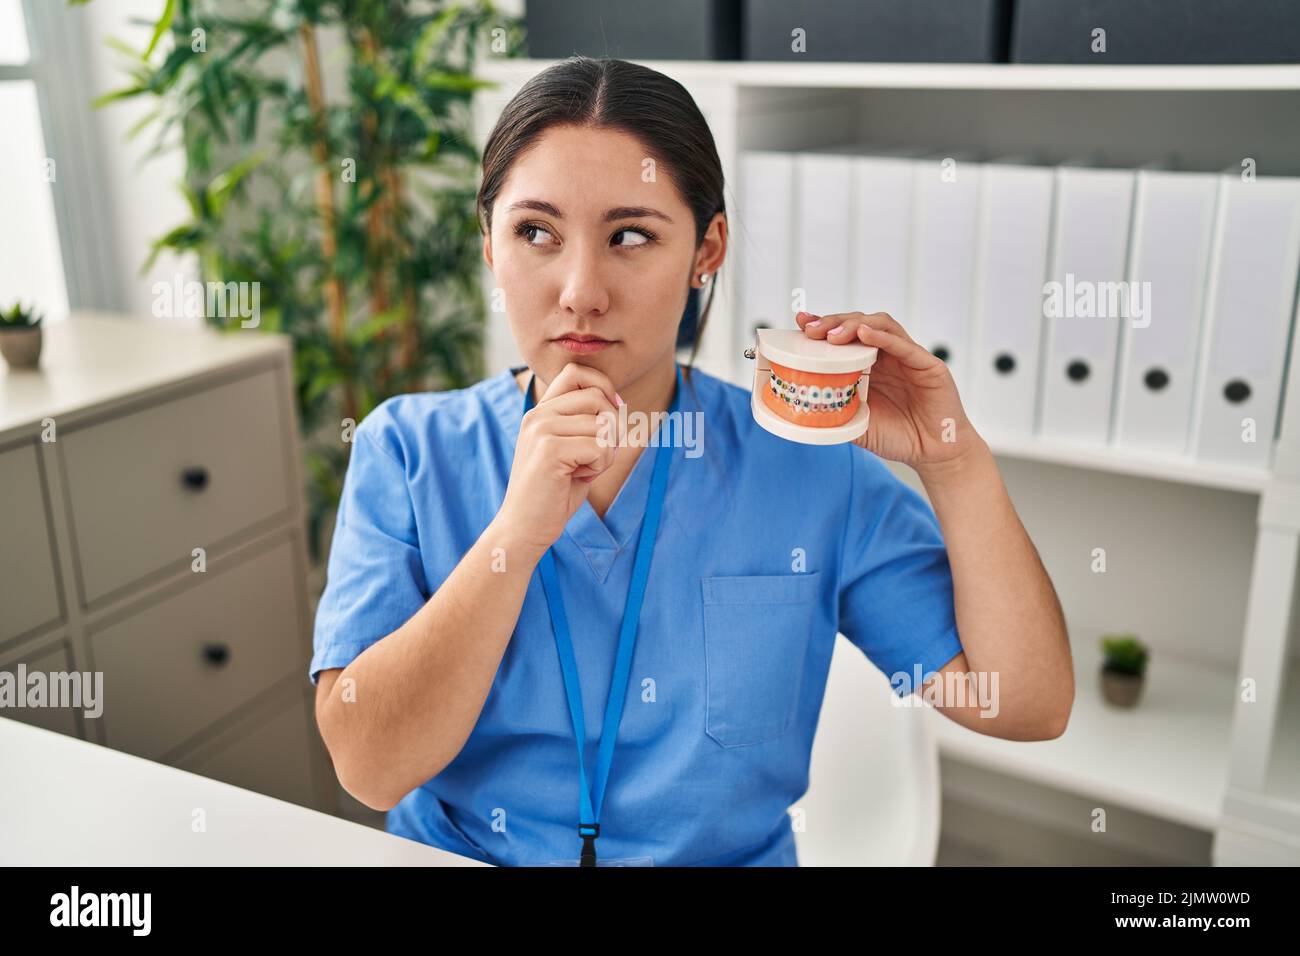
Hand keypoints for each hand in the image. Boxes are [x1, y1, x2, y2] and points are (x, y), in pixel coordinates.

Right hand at [498, 363, 620, 555]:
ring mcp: (541, 430)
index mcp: (541, 411)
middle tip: (597, 456)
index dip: (604, 388)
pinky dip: (601, 466)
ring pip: (603, 424)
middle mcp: (538, 414)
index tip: (612, 415)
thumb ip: (589, 426)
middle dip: (612, 427)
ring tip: (584, 469)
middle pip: (597, 397)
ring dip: (607, 452)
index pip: (577, 373)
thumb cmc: (553, 494)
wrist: (523, 528)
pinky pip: (601, 446)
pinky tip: (579, 478)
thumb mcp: (573, 451)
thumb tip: (620, 405)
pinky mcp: (550, 450)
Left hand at [795, 310, 984, 471]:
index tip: (800, 323)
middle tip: (811, 330)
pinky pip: (904, 345)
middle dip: (833, 322)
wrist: (932, 454)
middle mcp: (886, 355)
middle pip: (859, 324)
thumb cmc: (897, 437)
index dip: (822, 326)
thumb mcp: (856, 425)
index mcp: (868, 365)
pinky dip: (882, 337)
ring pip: (880, 325)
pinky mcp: (927, 365)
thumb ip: (835, 413)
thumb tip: (801, 409)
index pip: (843, 336)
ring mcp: (907, 356)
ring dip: (854, 325)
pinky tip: (864, 334)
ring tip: (832, 335)